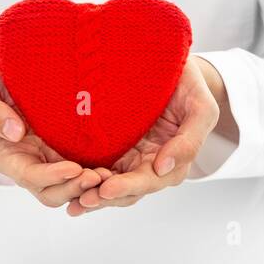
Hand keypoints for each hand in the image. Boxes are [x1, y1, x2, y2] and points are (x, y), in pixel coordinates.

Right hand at [0, 61, 104, 213]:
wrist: (15, 68)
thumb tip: (14, 133)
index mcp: (6, 155)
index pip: (27, 176)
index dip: (51, 177)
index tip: (74, 167)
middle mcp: (29, 164)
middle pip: (51, 193)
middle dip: (74, 189)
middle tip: (99, 177)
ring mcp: (51, 161)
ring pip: (70, 190)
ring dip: (89, 189)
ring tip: (109, 176)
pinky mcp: (71, 153)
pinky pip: (85, 174)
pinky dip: (98, 179)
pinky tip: (115, 170)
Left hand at [76, 55, 221, 211]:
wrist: (164, 61)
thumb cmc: (187, 83)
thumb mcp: (200, 108)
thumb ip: (189, 140)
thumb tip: (163, 168)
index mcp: (171, 159)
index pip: (149, 181)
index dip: (129, 187)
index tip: (107, 189)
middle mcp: (146, 163)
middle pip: (126, 190)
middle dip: (105, 197)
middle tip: (84, 200)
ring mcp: (125, 157)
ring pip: (107, 184)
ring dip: (91, 194)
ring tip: (73, 201)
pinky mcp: (105, 147)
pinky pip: (91, 167)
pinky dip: (80, 179)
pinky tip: (63, 185)